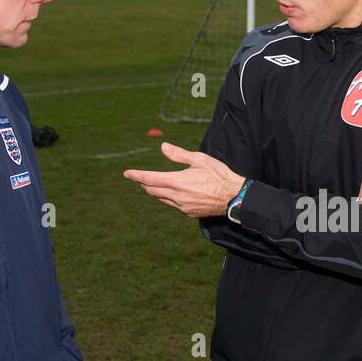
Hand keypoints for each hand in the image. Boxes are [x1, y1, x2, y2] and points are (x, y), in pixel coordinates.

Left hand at [123, 142, 245, 217]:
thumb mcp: (200, 159)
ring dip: (156, 191)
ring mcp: (183, 207)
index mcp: (178, 182)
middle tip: (140, 178)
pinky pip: (174, 205)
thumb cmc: (219, 175)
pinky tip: (176, 193)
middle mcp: (177, 196)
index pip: (150, 179)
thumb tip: (163, 147)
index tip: (127, 173)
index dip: (137, 176)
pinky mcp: (189, 213)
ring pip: (162, 199)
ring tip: (155, 184)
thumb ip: (179, 154)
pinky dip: (170, 198)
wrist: (234, 197)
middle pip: (152, 191)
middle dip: (145, 183)